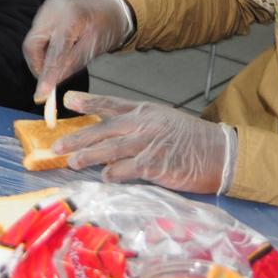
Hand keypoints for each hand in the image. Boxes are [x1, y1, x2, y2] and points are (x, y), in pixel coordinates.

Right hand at [22, 0, 129, 103]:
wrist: (106, 5)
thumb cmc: (104, 26)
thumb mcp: (94, 48)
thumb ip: (72, 64)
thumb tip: (53, 83)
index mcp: (72, 17)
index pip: (55, 51)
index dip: (47, 75)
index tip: (41, 95)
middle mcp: (53, 10)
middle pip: (32, 45)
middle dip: (38, 67)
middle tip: (48, 82)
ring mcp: (44, 10)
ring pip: (31, 42)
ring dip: (40, 59)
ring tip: (57, 64)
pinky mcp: (42, 13)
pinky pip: (35, 37)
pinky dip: (42, 50)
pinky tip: (56, 53)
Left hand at [57, 91, 235, 194]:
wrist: (219, 152)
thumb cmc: (191, 140)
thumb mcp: (163, 121)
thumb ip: (138, 124)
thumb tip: (111, 135)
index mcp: (145, 111)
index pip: (111, 104)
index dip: (88, 102)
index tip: (68, 101)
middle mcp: (144, 124)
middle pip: (104, 129)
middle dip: (79, 137)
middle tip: (58, 145)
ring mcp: (149, 143)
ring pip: (111, 149)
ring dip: (89, 156)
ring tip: (72, 162)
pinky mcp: (156, 164)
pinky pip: (127, 169)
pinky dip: (113, 173)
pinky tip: (104, 177)